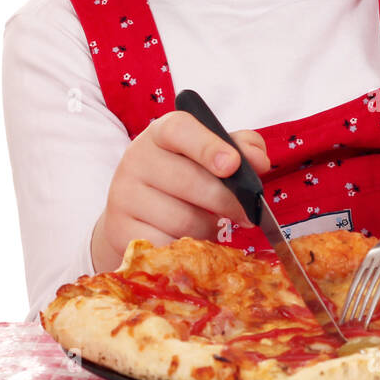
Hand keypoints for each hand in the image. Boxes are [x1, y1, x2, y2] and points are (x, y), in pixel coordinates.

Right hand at [91, 113, 270, 271]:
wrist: (134, 210)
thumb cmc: (182, 176)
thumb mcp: (208, 153)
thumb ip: (240, 148)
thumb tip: (259, 160)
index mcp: (161, 133)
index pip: (180, 130)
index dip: (208, 147)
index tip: (233, 165)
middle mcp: (137, 159)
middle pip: (189, 181)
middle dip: (228, 201)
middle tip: (248, 214)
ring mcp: (124, 196)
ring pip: (183, 219)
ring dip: (208, 228)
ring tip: (211, 224)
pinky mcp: (120, 231)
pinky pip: (167, 245)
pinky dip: (188, 249)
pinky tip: (191, 241)